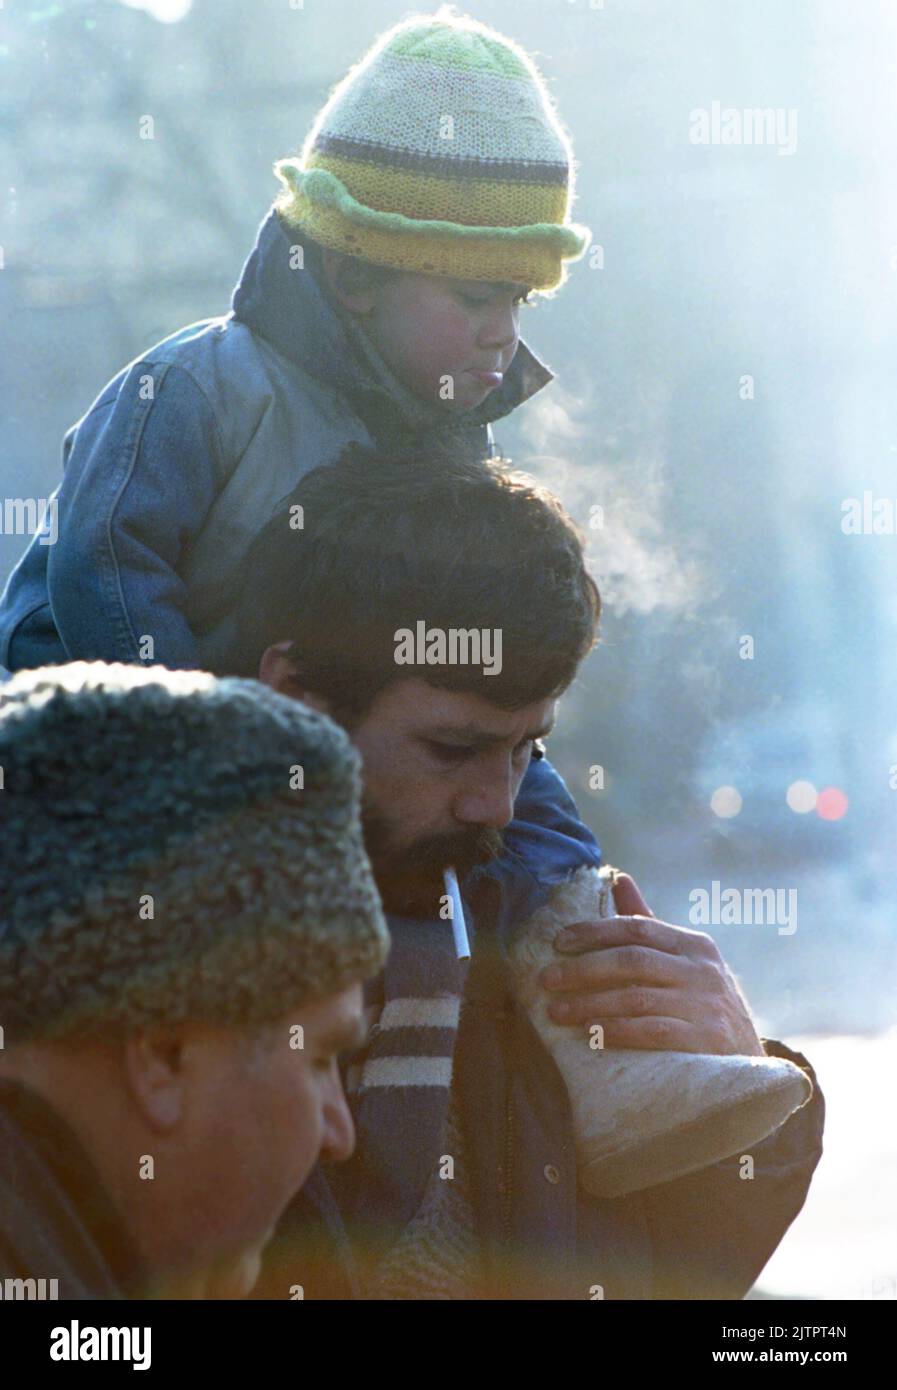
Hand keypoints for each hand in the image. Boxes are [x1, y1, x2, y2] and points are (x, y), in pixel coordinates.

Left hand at [539, 872, 764, 1055]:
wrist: (748, 1068)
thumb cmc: (702, 1007)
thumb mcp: (683, 962)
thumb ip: (648, 924)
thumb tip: (619, 878)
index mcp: (694, 945)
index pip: (636, 929)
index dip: (594, 933)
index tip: (558, 942)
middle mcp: (703, 971)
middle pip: (631, 961)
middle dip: (583, 969)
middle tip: (547, 979)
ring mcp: (706, 1006)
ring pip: (635, 998)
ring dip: (589, 1004)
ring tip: (556, 1011)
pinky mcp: (706, 1041)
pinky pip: (652, 1031)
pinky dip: (617, 1030)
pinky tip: (591, 1033)